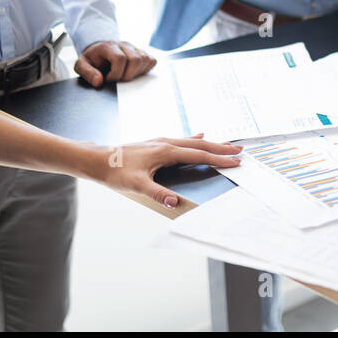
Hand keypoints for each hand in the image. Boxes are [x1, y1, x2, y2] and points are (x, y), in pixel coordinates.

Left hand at [75, 40, 156, 86]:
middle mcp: (124, 45)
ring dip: (136, 72)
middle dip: (127, 75)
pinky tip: (133, 73)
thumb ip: (87, 73)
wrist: (99, 49)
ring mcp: (134, 48)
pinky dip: (145, 69)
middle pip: (135, 59)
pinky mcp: (142, 52)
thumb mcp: (81, 65)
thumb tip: (98, 82)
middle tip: (117, 79)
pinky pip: (151, 60)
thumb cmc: (92, 59)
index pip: (120, 58)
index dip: (116, 73)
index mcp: (108, 46)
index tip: (108, 79)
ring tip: (124, 76)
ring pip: (145, 59)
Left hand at [98, 134, 241, 208]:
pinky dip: (195, 139)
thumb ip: (156, 193)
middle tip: (240, 151)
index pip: (198, 155)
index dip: (218, 159)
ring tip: (227, 145)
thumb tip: (173, 202)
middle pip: (200, 145)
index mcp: (166, 151)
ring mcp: (161, 141)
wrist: (98, 159)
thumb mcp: (135, 186)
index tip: (235, 162)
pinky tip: (199, 136)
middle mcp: (166, 143)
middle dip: (221, 149)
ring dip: (211, 144)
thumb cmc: (115, 172)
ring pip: (192, 141)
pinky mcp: (156, 143)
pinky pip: (182, 140)